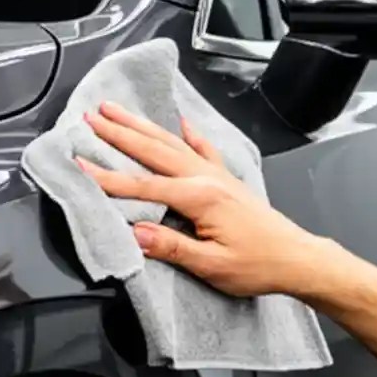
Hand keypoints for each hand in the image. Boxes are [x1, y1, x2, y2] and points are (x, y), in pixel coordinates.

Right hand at [78, 102, 334, 297]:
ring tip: (117, 110)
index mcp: (200, 197)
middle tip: (91, 116)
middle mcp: (206, 178)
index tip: (80, 162)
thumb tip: (135, 232)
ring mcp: (216, 174)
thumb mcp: (211, 265)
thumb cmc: (257, 264)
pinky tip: (180, 121)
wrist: (296, 257)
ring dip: (143, 126)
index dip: (109, 176)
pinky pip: (202, 148)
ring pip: (173, 143)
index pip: (144, 185)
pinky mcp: (226, 179)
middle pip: (154, 150)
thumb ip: (172, 247)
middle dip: (120, 132)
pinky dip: (189, 133)